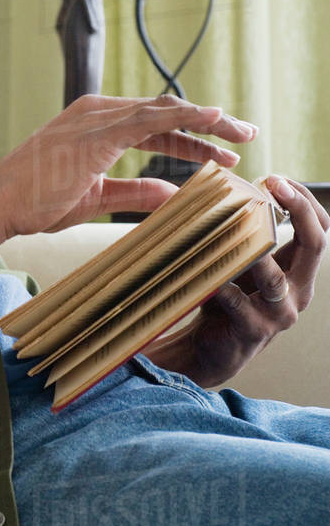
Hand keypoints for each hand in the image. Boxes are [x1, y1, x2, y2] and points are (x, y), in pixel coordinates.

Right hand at [0, 93, 257, 240]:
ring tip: (241, 132)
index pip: (154, 127)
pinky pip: (150, 119)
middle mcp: (97, 112)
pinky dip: (184, 117)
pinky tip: (212, 120)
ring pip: (164, 110)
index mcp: (94, 124)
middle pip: (165, 112)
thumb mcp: (96, 197)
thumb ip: (134, 192)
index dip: (191, 139)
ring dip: (206, 120)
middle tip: (246, 136)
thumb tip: (173, 196)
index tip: (222, 154)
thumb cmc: (36, 203)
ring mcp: (96, 118)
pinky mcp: (96, 131)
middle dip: (209, 125)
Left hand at [143, 177, 329, 385]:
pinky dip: (222, 285)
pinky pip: (239, 303)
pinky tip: (207, 273)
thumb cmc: (227, 297)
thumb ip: (246, 234)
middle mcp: (298, 291)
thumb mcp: (244, 262)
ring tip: (237, 224)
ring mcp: (279, 314)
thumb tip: (228, 185)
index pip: (320, 228)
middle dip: (298, 209)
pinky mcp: (254, 332)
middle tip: (271, 185)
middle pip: (315, 243)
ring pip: (275, 277)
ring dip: (256, 250)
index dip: (304, 199)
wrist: (211, 347)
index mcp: (300, 270)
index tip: (275, 178)